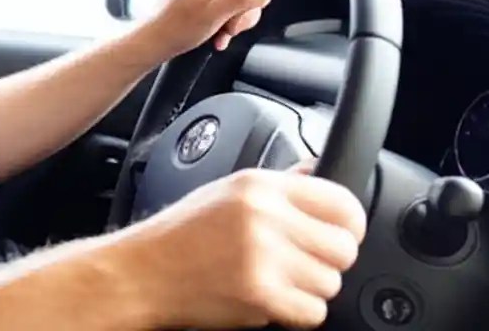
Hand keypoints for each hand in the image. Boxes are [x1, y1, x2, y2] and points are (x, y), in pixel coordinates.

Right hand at [120, 166, 365, 329]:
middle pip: (344, 248)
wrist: (141, 273)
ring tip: (273, 280)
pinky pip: (312, 313)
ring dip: (308, 290)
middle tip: (297, 264)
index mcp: (259, 185)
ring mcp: (263, 256)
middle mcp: (264, 216)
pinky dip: (294, 314)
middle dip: (327, 262)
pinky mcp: (260, 294)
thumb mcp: (227, 191)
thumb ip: (279, 184)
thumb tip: (321, 173)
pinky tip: (266, 299)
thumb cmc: (181, 235)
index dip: (347, 225)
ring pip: (330, 283)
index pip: (343, 203)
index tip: (336, 235)